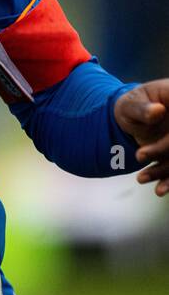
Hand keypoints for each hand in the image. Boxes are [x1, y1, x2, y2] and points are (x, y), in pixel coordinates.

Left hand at [116, 80, 168, 195]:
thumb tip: (158, 111)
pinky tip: (159, 190)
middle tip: (138, 155)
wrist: (130, 120)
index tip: (151, 145)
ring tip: (141, 178)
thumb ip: (142, 108)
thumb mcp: (130, 104)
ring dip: (165, 171)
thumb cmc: (130, 107)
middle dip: (164, 150)